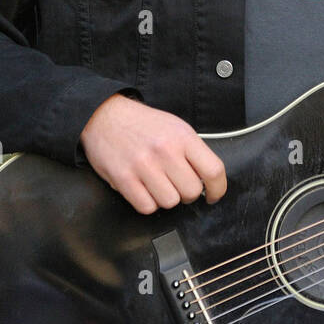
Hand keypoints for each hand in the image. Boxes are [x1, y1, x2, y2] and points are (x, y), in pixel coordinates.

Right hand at [79, 94, 226, 214]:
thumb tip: (208, 180)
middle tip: (177, 185)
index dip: (218, 189)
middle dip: (187, 193)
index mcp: (182, 136)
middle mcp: (165, 150)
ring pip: (170, 202)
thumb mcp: (175, 127)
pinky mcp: (124, 178)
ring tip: (157, 184)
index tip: (213, 195)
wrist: (105, 116)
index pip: (213, 170)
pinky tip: (144, 188)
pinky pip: (147, 207)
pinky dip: (147, 203)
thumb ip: (192, 152)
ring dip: (166, 198)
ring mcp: (144, 165)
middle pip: (192, 191)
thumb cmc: (143, 124)